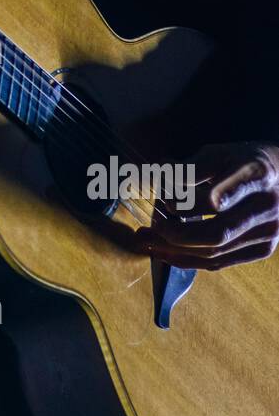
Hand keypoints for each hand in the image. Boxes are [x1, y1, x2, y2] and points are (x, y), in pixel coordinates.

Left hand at [133, 141, 278, 269]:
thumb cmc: (246, 162)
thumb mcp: (221, 152)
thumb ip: (191, 168)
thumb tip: (158, 179)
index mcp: (255, 173)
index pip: (218, 195)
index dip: (186, 202)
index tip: (165, 199)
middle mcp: (266, 205)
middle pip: (216, 233)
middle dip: (176, 234)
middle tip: (150, 226)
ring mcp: (268, 231)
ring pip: (215, 252)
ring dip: (175, 250)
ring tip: (148, 241)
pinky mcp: (263, 249)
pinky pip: (220, 262)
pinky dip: (188, 260)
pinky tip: (166, 252)